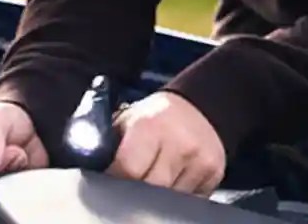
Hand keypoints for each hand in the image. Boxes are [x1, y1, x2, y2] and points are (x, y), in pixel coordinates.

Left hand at [106, 91, 225, 194]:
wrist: (199, 107)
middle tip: (130, 183)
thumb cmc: (155, 117)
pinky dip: (178, 196)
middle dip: (137, 190)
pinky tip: (173, 180)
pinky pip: (190, 199)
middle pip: (152, 189)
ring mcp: (199, 160)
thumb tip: (93, 168)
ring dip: (158, 196)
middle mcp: (178, 143)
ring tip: (153, 177)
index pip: (129, 169)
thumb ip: (111, 143)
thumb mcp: (128, 120)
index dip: (115, 178)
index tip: (109, 181)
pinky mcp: (214, 173)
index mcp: (149, 126)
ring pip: (172, 198)